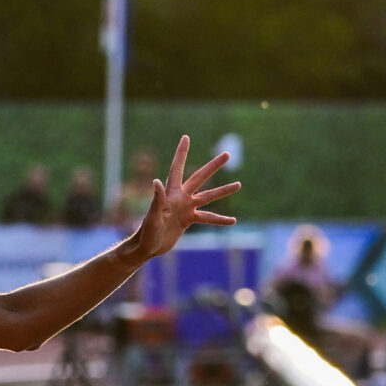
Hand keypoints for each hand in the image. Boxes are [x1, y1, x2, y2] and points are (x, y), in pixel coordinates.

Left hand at [128, 136, 240, 260]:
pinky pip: (207, 218)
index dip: (181, 153)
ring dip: (223, 191)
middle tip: (227, 154)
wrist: (148, 248)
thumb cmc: (147, 232)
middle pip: (200, 178)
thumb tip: (156, 181)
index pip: (177, 168)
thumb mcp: (153, 216)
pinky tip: (232, 220)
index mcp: (171, 193)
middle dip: (213, 166)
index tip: (186, 137)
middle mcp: (180, 197)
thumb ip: (157, 199)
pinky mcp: (188, 220)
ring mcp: (185, 208)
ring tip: (239, 184)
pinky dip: (219, 219)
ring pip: (208, 197)